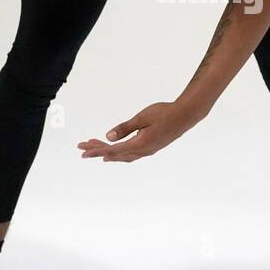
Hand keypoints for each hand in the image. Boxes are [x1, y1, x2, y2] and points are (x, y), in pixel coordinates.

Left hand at [77, 101, 200, 162]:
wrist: (186, 115)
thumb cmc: (165, 113)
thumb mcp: (142, 117)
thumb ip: (125, 128)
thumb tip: (108, 136)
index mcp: (140, 144)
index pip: (113, 150)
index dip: (97, 150)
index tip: (83, 152)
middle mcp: (144, 151)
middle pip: (115, 154)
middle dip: (98, 150)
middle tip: (83, 148)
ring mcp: (148, 150)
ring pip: (123, 156)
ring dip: (108, 152)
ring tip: (94, 147)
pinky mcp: (151, 147)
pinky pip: (131, 154)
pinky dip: (119, 153)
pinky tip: (115, 150)